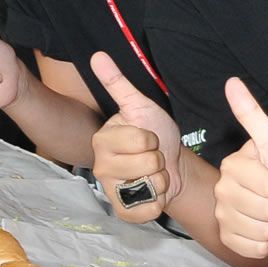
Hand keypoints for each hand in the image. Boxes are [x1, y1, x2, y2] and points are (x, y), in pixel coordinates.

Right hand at [89, 50, 184, 221]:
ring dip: (161, 179)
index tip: (147, 138)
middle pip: (147, 163)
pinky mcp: (123, 211)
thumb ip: (117, 83)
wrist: (170, 163)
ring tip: (152, 173)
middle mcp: (101, 166)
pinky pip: (146, 210)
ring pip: (150, 185)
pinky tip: (152, 192)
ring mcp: (110, 190)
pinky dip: (159, 201)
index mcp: (103, 140)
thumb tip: (97, 55)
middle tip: (151, 156)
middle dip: (158, 159)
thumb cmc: (154, 132)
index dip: (153, 139)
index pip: (141, 140)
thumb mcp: (139, 105)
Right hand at [214, 77, 267, 258]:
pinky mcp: (230, 240)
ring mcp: (223, 218)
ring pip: (261, 231)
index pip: (267, 187)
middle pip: (264, 211)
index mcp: (231, 166)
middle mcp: (221, 191)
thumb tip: (232, 81)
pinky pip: (255, 248)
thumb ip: (252, 113)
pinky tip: (267, 230)